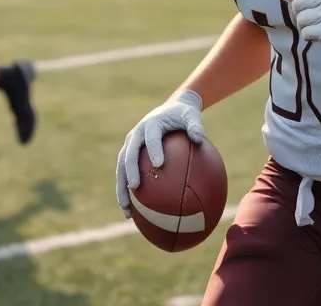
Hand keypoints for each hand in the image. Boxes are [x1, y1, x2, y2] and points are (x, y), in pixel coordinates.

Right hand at [115, 89, 204, 216]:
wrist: (170, 109)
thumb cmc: (183, 115)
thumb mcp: (191, 116)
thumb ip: (195, 127)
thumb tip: (199, 140)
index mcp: (151, 124)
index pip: (152, 137)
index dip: (154, 149)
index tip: (159, 164)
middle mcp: (136, 134)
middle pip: (129, 154)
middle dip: (130, 170)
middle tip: (136, 187)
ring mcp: (130, 144)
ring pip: (121, 167)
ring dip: (121, 187)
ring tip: (127, 209)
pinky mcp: (129, 154)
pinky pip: (124, 174)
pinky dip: (125, 192)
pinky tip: (132, 212)